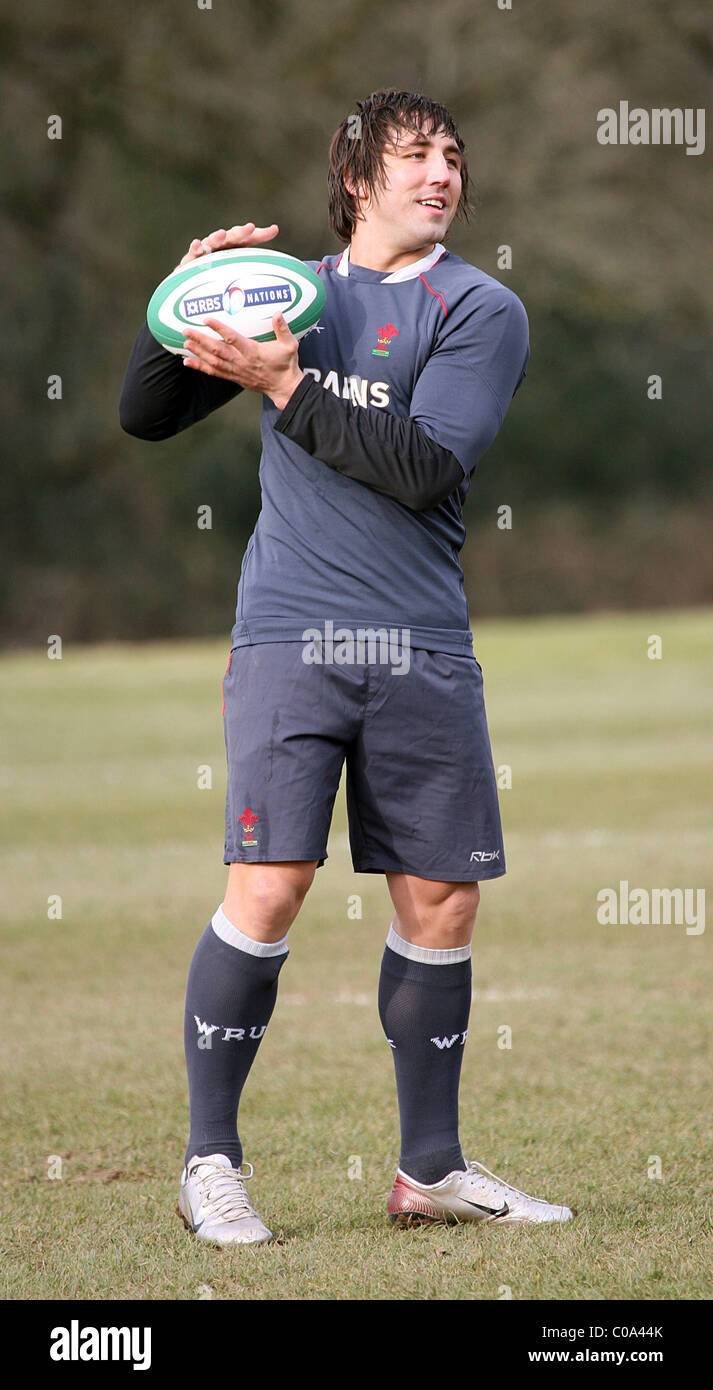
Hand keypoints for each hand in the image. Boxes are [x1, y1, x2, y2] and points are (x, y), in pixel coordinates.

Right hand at [172, 221, 278, 273]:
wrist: (194, 276)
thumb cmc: (220, 261)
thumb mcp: (240, 252)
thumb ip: (256, 238)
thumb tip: (276, 227)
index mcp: (231, 243)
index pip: (242, 236)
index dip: (249, 233)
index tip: (254, 228)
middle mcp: (218, 244)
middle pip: (229, 237)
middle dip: (239, 233)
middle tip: (249, 228)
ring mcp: (204, 251)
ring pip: (211, 243)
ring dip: (216, 237)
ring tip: (221, 234)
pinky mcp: (190, 260)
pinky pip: (192, 255)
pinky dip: (194, 248)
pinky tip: (197, 244)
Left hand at [182, 311, 304, 410]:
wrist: (284, 388)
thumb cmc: (286, 366)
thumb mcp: (290, 346)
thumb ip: (283, 329)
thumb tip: (278, 314)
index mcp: (253, 352)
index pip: (233, 339)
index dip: (219, 328)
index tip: (207, 320)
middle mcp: (242, 362)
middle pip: (217, 350)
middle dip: (201, 340)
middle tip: (187, 331)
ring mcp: (236, 371)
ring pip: (213, 362)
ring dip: (198, 353)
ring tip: (186, 344)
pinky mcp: (233, 377)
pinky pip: (214, 373)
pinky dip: (200, 367)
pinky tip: (188, 362)